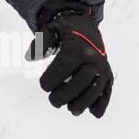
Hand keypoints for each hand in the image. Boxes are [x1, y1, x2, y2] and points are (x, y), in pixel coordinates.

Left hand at [25, 0, 112, 117]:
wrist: (85, 26)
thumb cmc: (64, 30)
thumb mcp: (49, 29)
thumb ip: (39, 43)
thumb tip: (30, 58)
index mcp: (77, 47)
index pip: (62, 69)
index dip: (50, 80)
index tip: (44, 86)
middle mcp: (93, 58)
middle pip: (79, 83)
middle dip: (64, 96)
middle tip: (54, 101)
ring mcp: (102, 67)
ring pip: (95, 90)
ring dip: (83, 103)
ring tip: (72, 110)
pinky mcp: (108, 74)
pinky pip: (107, 91)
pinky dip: (102, 103)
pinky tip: (94, 113)